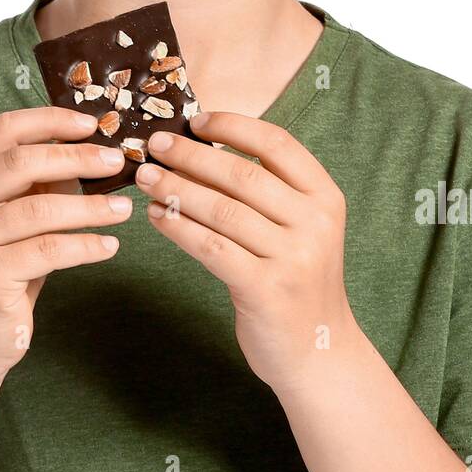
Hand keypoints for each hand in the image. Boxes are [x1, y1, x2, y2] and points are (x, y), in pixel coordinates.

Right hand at [0, 106, 130, 379]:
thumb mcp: (7, 217)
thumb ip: (33, 183)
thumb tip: (91, 149)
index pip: (2, 130)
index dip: (49, 121)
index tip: (91, 123)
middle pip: (21, 162)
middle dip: (76, 157)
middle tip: (116, 161)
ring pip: (40, 208)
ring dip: (90, 207)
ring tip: (122, 209)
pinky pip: (49, 250)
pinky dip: (85, 245)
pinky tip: (109, 246)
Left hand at [135, 112, 360, 393]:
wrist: (318, 350)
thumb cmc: (297, 279)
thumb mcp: (299, 227)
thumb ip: (267, 191)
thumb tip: (199, 148)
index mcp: (325, 197)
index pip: (277, 144)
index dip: (233, 126)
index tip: (195, 120)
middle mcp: (314, 223)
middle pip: (242, 175)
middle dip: (191, 155)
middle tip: (154, 144)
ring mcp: (292, 258)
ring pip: (221, 210)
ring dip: (176, 188)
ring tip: (146, 177)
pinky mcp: (265, 289)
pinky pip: (210, 248)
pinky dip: (178, 228)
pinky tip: (157, 216)